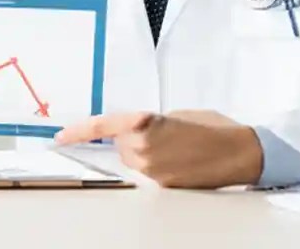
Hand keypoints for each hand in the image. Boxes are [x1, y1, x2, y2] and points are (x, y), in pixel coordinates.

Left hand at [54, 110, 262, 188]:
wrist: (240, 152)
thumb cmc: (213, 127)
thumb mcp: (175, 114)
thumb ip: (148, 121)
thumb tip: (134, 130)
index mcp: (145, 123)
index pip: (102, 126)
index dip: (77, 131)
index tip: (60, 136)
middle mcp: (144, 148)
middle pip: (118, 144)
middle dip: (129, 137)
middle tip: (157, 131)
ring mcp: (152, 169)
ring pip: (132, 159)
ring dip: (143, 151)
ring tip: (175, 145)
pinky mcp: (162, 185)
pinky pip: (147, 171)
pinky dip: (156, 163)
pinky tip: (179, 157)